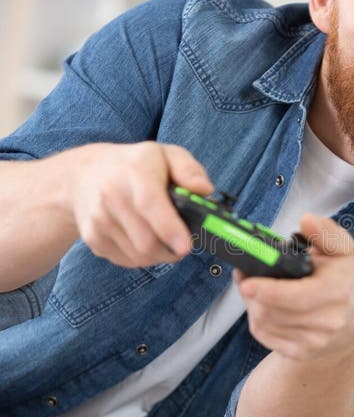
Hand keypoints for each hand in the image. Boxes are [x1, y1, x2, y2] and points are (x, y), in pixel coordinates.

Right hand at [68, 141, 212, 266]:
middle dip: (171, 250)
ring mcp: (98, 219)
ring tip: (163, 237)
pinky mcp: (92, 238)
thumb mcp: (166, 155)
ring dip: (159, 254)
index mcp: (135, 171)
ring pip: (139, 256)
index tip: (186, 246)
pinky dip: (142, 257)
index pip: (149, 203)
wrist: (85, 174)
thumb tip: (204, 190)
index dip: (169, 229)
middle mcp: (111, 195)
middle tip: (183, 243)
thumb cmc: (134, 165)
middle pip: (146, 241)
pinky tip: (143, 238)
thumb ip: (189, 170)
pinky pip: (127, 261)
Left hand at [235, 214, 353, 364]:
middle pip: (273, 311)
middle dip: (253, 293)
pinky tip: (263, 305)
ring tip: (255, 288)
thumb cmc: (346, 282)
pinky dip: (257, 319)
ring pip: (264, 323)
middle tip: (245, 276)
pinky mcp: (300, 353)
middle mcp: (327, 322)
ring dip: (252, 304)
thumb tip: (307, 221)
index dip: (268, 290)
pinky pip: (264, 336)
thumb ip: (326, 232)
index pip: (298, 297)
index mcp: (337, 293)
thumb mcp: (344, 251)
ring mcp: (313, 341)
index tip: (247, 282)